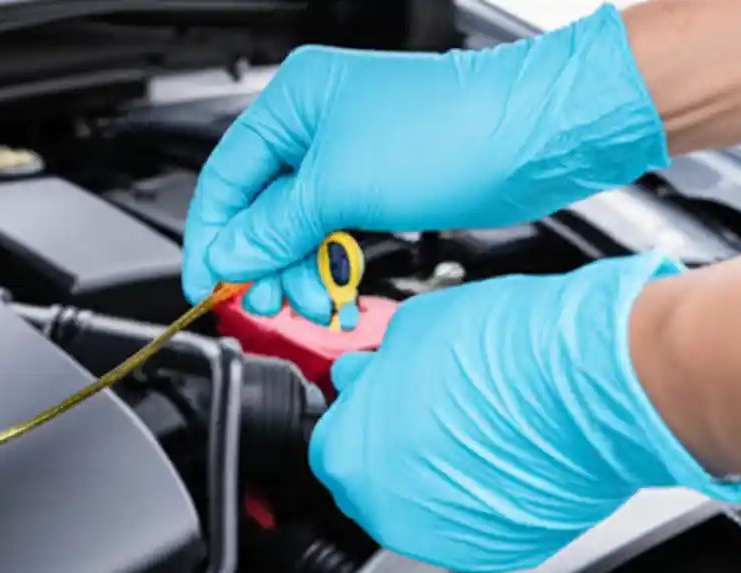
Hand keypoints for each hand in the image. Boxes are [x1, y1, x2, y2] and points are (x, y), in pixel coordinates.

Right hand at [182, 3, 668, 325]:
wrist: (535, 138)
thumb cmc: (453, 131)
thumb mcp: (342, 187)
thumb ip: (274, 227)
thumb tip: (228, 256)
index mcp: (293, 100)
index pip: (225, 175)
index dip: (211, 235)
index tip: (205, 284)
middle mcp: (315, 123)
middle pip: (259, 207)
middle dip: (260, 261)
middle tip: (264, 302)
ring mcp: (348, 155)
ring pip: (296, 227)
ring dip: (298, 271)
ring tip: (313, 303)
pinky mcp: (379, 184)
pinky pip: (334, 233)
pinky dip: (331, 266)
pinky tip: (337, 293)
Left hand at [308, 254, 740, 572]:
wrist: (598, 380)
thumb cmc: (513, 350)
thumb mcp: (412, 329)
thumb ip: (374, 366)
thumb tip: (365, 374)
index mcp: (350, 458)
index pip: (329, 441)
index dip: (358, 412)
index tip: (379, 395)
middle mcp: (391, 513)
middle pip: (372, 479)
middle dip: (392, 443)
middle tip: (431, 404)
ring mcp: (449, 539)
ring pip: (423, 503)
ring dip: (436, 470)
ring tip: (477, 421)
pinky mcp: (503, 550)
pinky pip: (473, 519)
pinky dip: (480, 491)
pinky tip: (505, 448)